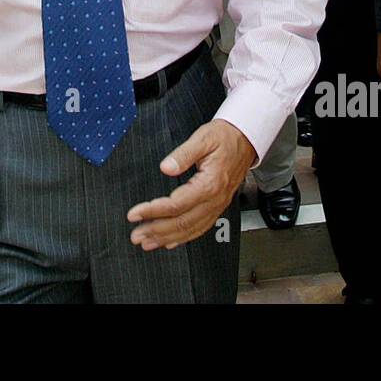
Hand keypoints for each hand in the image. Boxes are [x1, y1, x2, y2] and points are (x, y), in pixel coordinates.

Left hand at [126, 119, 254, 250]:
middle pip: (182, 222)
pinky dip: (184, 238)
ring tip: (147, 242)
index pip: (176, 204)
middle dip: (156, 231)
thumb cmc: (225, 137)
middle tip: (136, 235)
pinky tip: (170, 242)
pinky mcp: (217, 206)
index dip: (153, 211)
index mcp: (210, 184)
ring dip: (167, 238)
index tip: (135, 214)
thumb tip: (166, 167)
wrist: (245, 139)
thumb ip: (183, 154)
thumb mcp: (203, 138)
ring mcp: (217, 205)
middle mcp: (215, 199)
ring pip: (190, 229)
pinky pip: (200, 227)